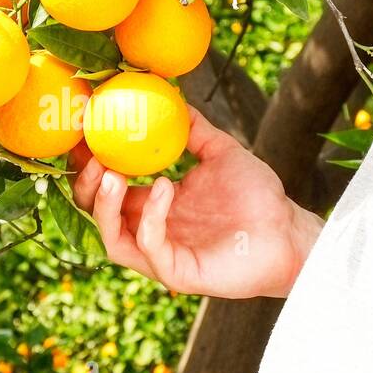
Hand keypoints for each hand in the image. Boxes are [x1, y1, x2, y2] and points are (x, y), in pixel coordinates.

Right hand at [72, 108, 320, 298]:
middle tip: (93, 156)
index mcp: (152, 206)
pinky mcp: (178, 273)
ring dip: (105, 207)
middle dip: (87, 186)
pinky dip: (151, 218)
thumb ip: (194, 130)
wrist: (289, 230)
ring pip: (112, 239)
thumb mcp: (221, 153)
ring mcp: (162, 255)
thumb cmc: (257, 198)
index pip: (107, 188)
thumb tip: (174, 98)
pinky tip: (164, 187)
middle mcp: (150, 231)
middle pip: (97, 215)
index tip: (83, 134)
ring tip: (112, 174)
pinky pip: (151, 248)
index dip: (90, 165)